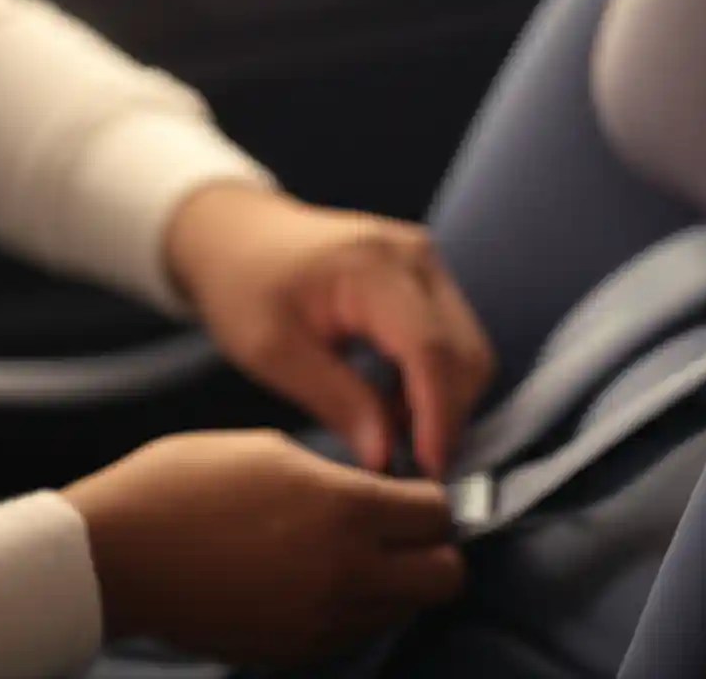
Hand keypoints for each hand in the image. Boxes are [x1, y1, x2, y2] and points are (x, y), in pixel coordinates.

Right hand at [61, 429, 463, 665]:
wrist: (114, 556)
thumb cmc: (181, 486)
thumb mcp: (269, 450)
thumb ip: (338, 478)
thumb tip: (377, 494)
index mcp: (344, 509)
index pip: (440, 513)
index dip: (430, 498)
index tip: (408, 492)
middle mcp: (346, 572)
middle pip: (446, 576)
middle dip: (435, 550)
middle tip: (399, 531)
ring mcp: (322, 619)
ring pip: (405, 608)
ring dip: (396, 581)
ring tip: (350, 554)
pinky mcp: (295, 649)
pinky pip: (356, 631)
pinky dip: (354, 607)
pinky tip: (315, 579)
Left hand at [165, 184, 494, 477]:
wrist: (238, 234)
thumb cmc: (244, 286)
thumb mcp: (271, 352)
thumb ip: (336, 402)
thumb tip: (386, 458)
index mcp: (372, 268)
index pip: (429, 350)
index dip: (437, 416)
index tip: (429, 470)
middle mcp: (414, 257)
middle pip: (464, 353)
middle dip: (445, 416)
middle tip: (403, 462)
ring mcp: (427, 264)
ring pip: (468, 351)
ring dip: (442, 401)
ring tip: (388, 430)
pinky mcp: (427, 278)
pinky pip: (454, 340)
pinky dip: (434, 381)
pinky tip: (391, 403)